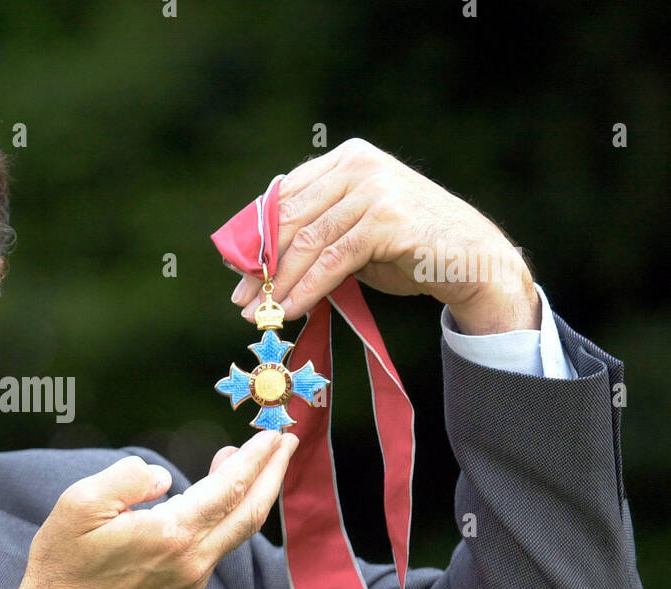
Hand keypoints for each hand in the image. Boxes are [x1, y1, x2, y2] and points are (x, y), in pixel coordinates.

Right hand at [0, 430, 298, 588]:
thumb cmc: (62, 568)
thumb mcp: (79, 506)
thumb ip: (127, 479)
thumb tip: (164, 478)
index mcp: (170, 534)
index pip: (228, 488)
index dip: (254, 458)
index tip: (273, 434)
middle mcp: (192, 560)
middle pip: (249, 512)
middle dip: (273, 474)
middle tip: (287, 442)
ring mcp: (191, 580)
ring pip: (235, 532)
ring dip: (251, 495)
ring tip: (252, 463)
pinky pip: (215, 547)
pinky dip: (226, 517)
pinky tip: (213, 502)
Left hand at [231, 138, 540, 334]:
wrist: (471, 260)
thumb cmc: (408, 249)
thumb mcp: (354, 232)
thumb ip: (314, 233)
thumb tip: (253, 264)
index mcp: (347, 158)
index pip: (285, 195)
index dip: (256, 237)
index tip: (236, 272)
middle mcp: (359, 164)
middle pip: (292, 218)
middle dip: (262, 265)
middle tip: (242, 300)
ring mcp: (375, 188)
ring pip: (309, 241)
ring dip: (280, 283)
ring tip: (261, 313)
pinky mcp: (387, 219)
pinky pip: (333, 259)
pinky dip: (307, 288)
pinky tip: (290, 310)